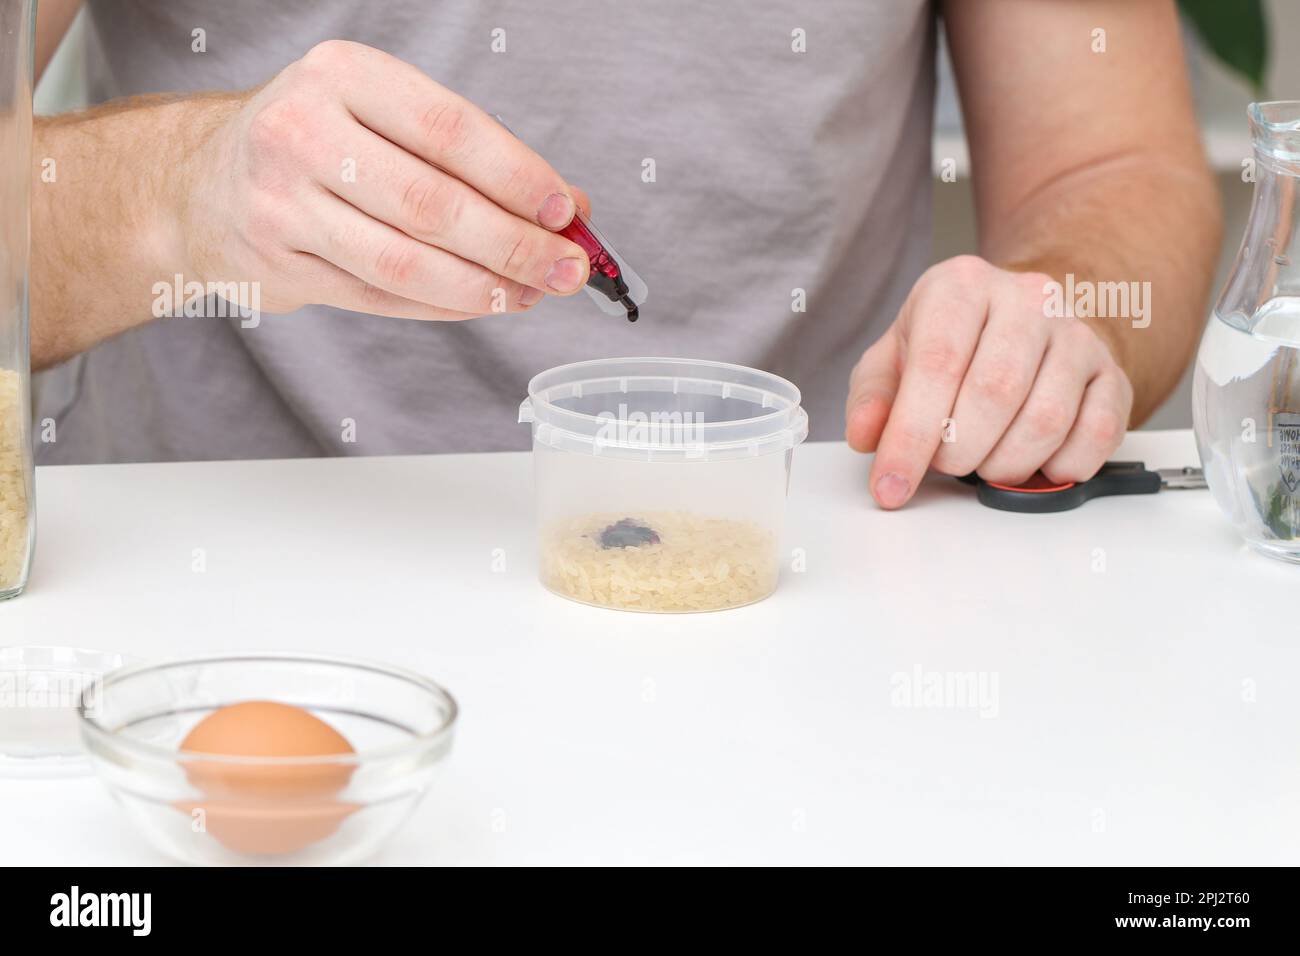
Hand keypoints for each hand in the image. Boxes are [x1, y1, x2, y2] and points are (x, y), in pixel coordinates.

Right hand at [177, 40, 591, 319]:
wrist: (202, 185)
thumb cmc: (316, 144)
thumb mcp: (385, 116)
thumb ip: (473, 156)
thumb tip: (567, 206)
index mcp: (342, 75)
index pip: (451, 130)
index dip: (518, 177)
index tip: (567, 212)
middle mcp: (302, 131)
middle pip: (433, 205)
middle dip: (514, 245)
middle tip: (567, 268)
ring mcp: (282, 203)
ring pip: (407, 263)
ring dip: (485, 287)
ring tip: (532, 293)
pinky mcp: (279, 264)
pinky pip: (382, 298)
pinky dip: (444, 306)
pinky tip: (482, 303)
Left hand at [845, 256, 1133, 508]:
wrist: (1028, 325)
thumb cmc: (953, 344)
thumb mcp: (896, 356)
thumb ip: (874, 396)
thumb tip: (867, 435)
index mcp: (961, 286)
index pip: (937, 366)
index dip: (911, 436)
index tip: (891, 485)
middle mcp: (1026, 299)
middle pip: (995, 392)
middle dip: (959, 452)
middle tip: (945, 464)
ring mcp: (1076, 334)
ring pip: (1047, 419)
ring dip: (1006, 465)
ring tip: (984, 462)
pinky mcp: (1112, 373)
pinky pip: (1098, 435)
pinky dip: (1059, 468)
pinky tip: (1034, 462)